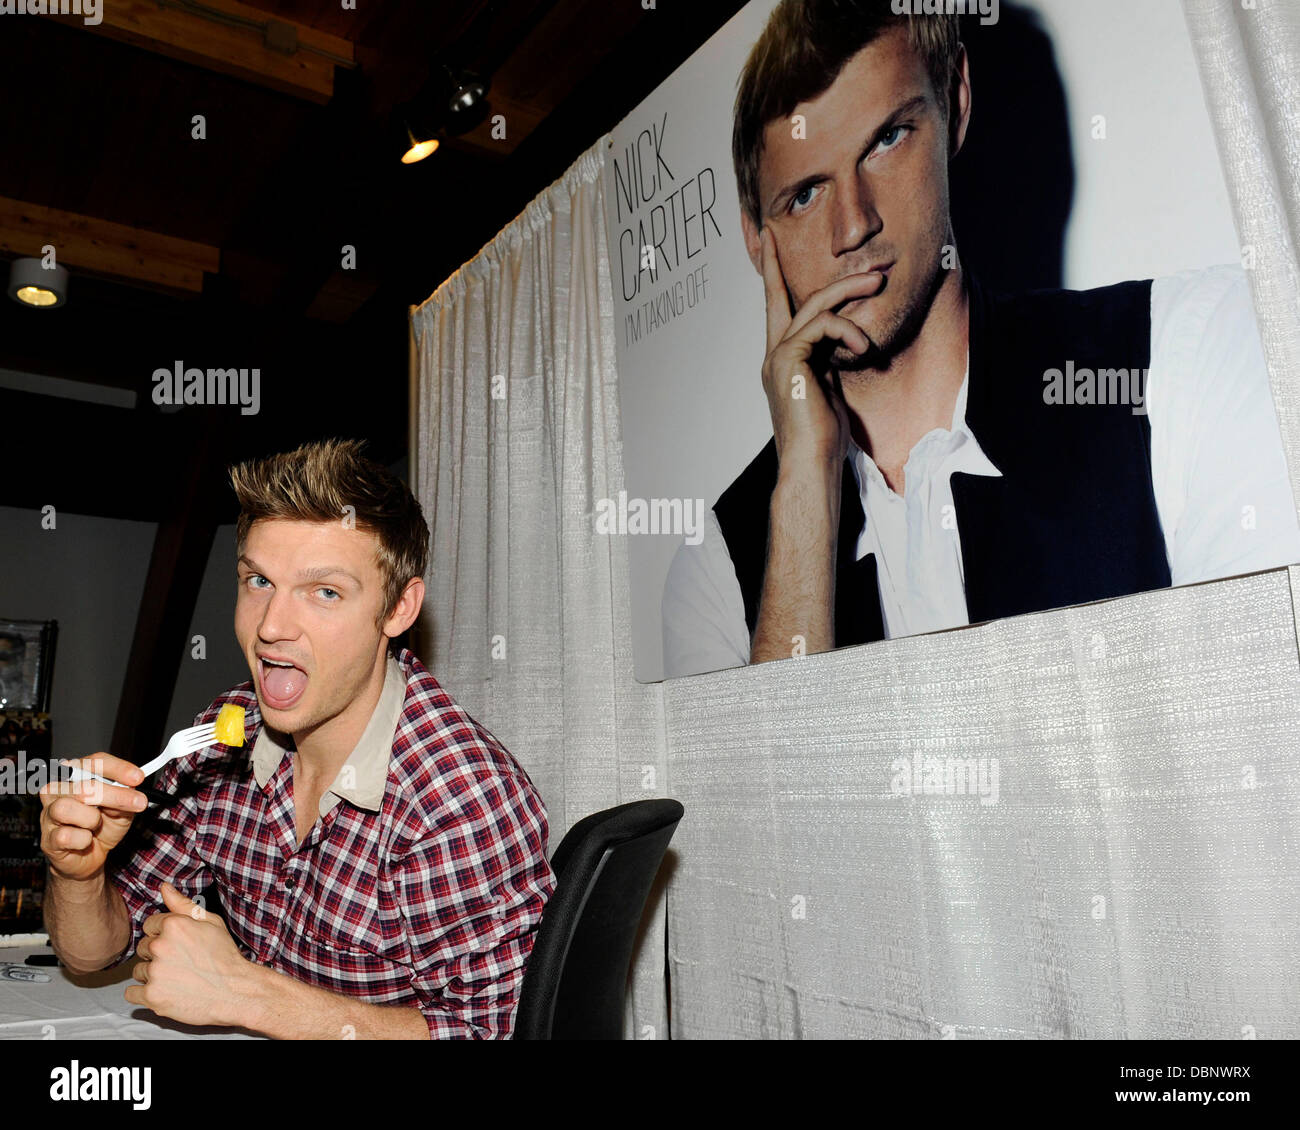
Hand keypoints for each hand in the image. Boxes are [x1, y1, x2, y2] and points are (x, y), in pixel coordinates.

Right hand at [39, 754, 147, 881]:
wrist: (89, 856)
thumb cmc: (102, 825)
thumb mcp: (121, 808)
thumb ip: (123, 796)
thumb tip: (130, 788)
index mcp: (76, 776)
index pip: (94, 762)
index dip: (117, 768)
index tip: (137, 778)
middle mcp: (57, 790)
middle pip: (83, 785)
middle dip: (115, 795)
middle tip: (138, 803)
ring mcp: (49, 814)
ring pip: (67, 808)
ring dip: (91, 819)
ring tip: (96, 825)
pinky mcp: (48, 838)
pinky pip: (66, 836)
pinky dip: (83, 840)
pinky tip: (85, 840)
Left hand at [125, 882, 253, 1027]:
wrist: (235, 992)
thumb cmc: (225, 956)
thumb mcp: (211, 922)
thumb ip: (183, 905)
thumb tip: (164, 887)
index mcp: (174, 925)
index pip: (149, 925)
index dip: (163, 935)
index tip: (179, 945)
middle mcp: (160, 946)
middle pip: (142, 948)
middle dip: (156, 955)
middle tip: (180, 963)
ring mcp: (155, 972)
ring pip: (138, 971)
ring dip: (152, 975)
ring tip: (177, 979)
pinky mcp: (152, 996)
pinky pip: (131, 993)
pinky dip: (144, 994)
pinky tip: (165, 992)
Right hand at [759, 225, 882, 469]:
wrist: (810, 463)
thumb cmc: (822, 439)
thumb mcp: (830, 389)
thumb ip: (829, 360)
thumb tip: (845, 341)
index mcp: (782, 362)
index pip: (777, 309)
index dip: (771, 273)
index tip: (768, 240)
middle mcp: (773, 355)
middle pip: (791, 297)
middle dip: (830, 277)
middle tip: (871, 271)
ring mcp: (777, 358)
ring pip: (813, 306)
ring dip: (849, 292)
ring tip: (879, 286)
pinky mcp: (789, 361)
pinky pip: (821, 326)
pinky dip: (846, 330)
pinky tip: (863, 348)